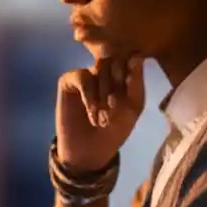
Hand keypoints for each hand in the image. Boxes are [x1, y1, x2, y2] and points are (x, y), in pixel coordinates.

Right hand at [56, 53, 145, 172]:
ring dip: (105, 92)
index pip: (130, 58)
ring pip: (99, 67)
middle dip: (117, 84)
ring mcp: (86, 73)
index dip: (132, 72)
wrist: (90, 150)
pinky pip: (82, 77)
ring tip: (104, 116)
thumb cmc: (115, 129)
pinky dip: (89, 96)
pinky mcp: (68, 80)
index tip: (130, 90)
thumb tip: (137, 56)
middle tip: (115, 106)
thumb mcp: (133, 107)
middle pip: (115, 60)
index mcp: (123, 74)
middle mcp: (104, 70)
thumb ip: (137, 83)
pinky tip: (92, 112)